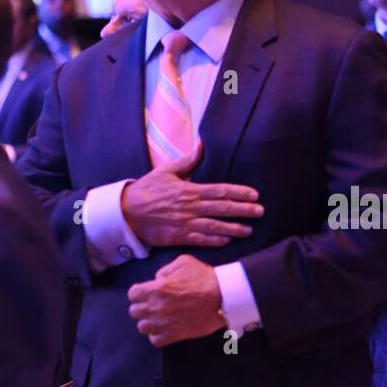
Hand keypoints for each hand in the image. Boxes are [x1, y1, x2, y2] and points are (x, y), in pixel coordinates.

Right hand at [121, 142, 263, 247]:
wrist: (126, 212)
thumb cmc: (147, 190)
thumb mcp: (166, 171)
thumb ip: (186, 161)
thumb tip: (201, 145)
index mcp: (189, 190)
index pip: (220, 190)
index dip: (239, 193)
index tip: (254, 195)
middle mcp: (190, 207)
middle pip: (222, 208)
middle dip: (243, 210)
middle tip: (260, 211)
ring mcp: (185, 223)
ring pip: (215, 226)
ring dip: (233, 228)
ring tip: (249, 230)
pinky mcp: (179, 237)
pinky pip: (201, 240)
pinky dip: (215, 241)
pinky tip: (227, 241)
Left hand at [126, 255, 225, 346]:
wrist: (223, 297)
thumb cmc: (203, 277)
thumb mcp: (183, 262)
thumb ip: (165, 270)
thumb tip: (157, 280)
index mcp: (156, 289)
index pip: (132, 294)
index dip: (139, 292)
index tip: (147, 291)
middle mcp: (155, 307)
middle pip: (134, 311)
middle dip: (142, 306)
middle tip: (153, 303)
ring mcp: (164, 323)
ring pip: (142, 327)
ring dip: (148, 321)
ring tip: (158, 317)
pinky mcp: (174, 335)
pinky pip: (155, 340)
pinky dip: (157, 335)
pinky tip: (165, 328)